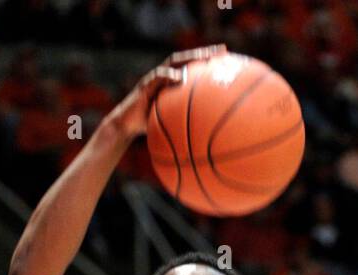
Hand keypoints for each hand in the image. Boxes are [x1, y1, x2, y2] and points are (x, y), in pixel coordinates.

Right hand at [107, 47, 226, 141]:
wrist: (127, 125)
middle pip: (188, 60)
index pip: (194, 69)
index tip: (230, 59)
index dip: (210, 63)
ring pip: (173, 62)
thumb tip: (210, 140)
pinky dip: (167, 76)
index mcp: (174, 84)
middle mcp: (166, 77)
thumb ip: (188, 125)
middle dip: (205, 53)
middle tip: (222, 50)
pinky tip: (178, 77)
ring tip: (203, 57)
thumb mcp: (173, 125)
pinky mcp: (145, 85)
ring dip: (189, 58)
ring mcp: (155, 78)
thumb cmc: (151, 126)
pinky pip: (156, 78)